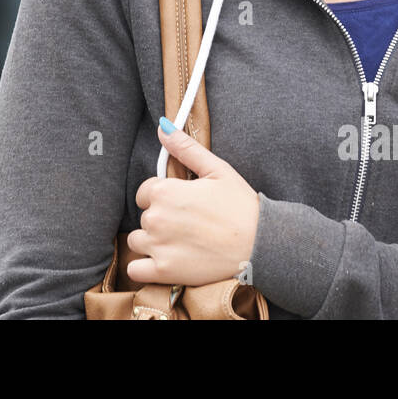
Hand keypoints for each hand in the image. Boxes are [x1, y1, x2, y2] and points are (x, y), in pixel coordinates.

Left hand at [126, 120, 260, 286]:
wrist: (262, 245)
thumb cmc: (241, 205)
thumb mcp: (217, 169)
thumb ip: (185, 147)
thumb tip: (162, 125)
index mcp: (164, 191)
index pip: (145, 192)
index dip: (162, 197)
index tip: (181, 204)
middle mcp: (155, 218)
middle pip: (143, 217)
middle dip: (160, 220)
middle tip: (187, 225)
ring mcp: (158, 247)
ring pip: (137, 241)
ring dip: (151, 243)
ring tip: (179, 244)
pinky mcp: (164, 272)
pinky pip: (135, 270)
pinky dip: (145, 267)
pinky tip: (165, 262)